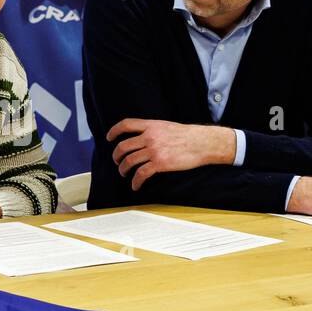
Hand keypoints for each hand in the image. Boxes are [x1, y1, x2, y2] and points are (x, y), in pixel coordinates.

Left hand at [106, 119, 234, 190]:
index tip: (109, 138)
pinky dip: (135, 181)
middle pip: (123, 146)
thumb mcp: (167, 126)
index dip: (114, 131)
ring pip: (129, 161)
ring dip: (123, 169)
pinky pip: (141, 174)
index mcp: (151, 125)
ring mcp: (153, 150)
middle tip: (117, 161)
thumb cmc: (188, 135)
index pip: (126, 125)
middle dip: (116, 156)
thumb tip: (142, 137)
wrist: (202, 143)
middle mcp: (149, 137)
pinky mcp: (159, 164)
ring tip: (124, 173)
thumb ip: (152, 130)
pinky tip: (135, 185)